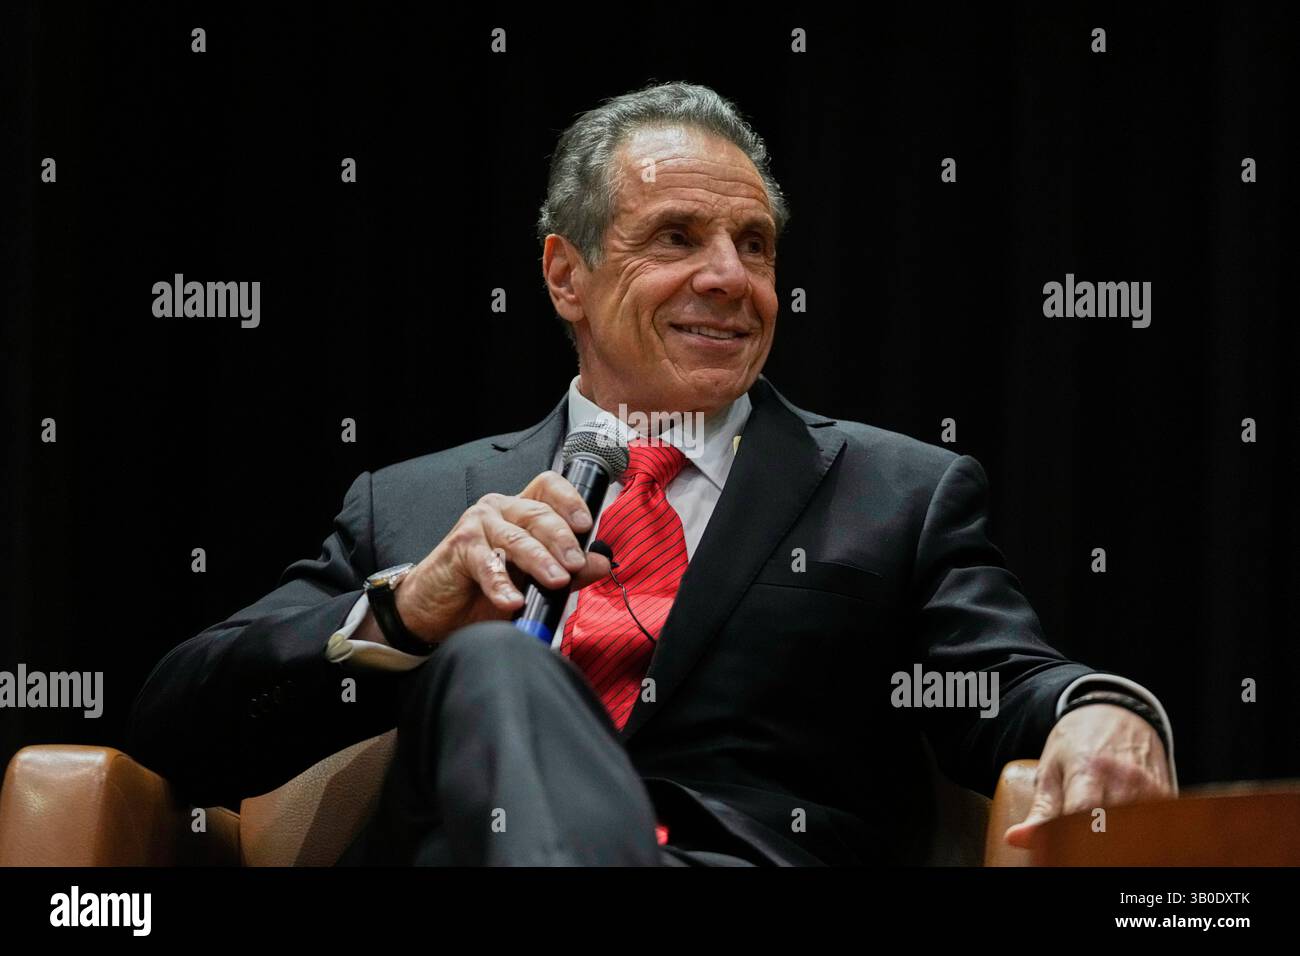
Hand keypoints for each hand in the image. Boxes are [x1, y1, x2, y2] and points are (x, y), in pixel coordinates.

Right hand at [393, 470, 611, 644]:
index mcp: (521, 510)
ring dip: (539, 560)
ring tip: (556, 581)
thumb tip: (602, 563)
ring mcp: (479, 524)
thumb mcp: (534, 581)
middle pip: (538, 513)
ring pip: (516, 538)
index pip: (549, 487)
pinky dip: (502, 584)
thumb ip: (570, 571)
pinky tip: (513, 601)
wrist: (438, 609)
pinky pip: (486, 564)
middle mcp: (500, 509)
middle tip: (575, 564)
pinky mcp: (460, 546)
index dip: (570, 500)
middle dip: (561, 540)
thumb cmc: (485, 590)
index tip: (585, 525)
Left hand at [1004, 703, 1172, 847]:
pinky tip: (1124, 829)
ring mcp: (1150, 786)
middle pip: (1112, 828)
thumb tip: (1014, 839)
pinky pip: (1156, 824)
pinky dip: (1138, 831)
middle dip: (1094, 844)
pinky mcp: (1167, 793)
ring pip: (1136, 830)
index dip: (1072, 838)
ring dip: (1117, 838)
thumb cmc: (1076, 743)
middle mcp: (1124, 778)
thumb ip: (1039, 811)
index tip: (1062, 852)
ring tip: (1100, 834)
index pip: (1083, 815)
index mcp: (1088, 770)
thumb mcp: (1050, 771)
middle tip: (1079, 846)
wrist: (1114, 712)